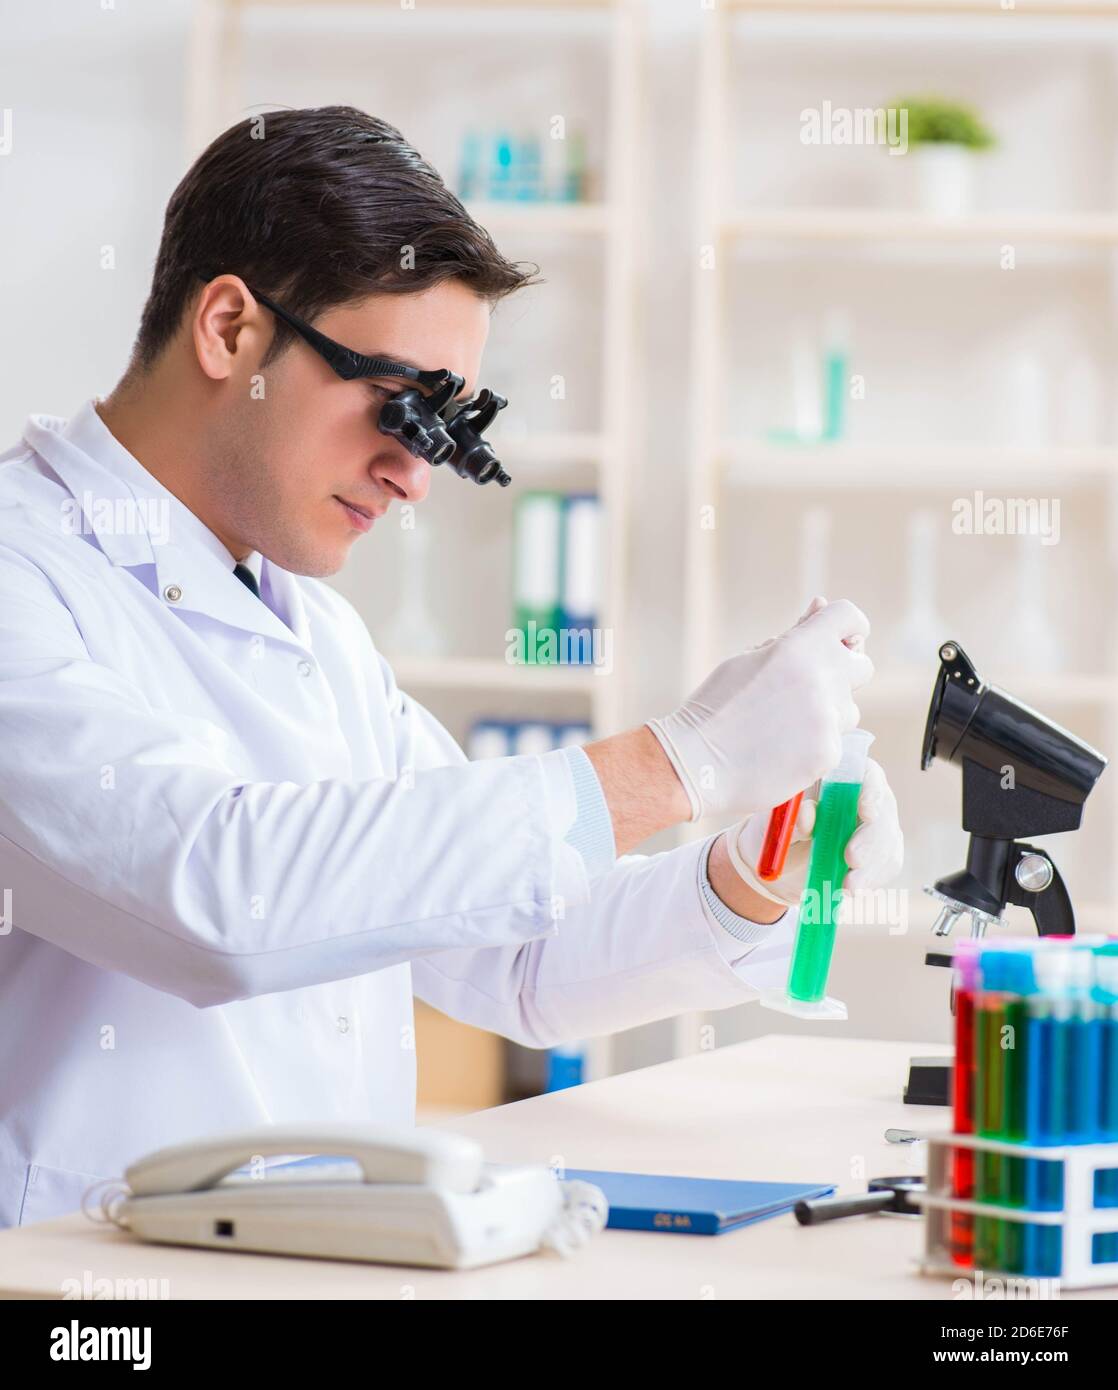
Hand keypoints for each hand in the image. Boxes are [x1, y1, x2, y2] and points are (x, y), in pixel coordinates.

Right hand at [646, 597, 873, 821]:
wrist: (695, 762)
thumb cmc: (715, 707)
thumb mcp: (749, 659)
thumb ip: (793, 635)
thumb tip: (821, 605)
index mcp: (800, 646)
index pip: (849, 618)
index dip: (848, 628)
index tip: (839, 641)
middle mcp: (822, 678)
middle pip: (862, 667)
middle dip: (841, 674)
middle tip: (804, 690)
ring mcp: (829, 718)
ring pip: (849, 709)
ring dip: (827, 713)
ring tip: (782, 727)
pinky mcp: (828, 752)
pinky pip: (835, 741)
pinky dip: (815, 745)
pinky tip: (782, 751)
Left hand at [724, 756, 904, 906]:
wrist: (783, 867)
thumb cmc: (780, 833)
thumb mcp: (778, 826)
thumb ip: (794, 819)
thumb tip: (809, 814)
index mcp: (836, 778)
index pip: (865, 772)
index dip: (871, 789)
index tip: (866, 811)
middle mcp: (863, 795)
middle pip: (883, 806)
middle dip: (871, 835)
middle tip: (852, 858)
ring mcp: (876, 822)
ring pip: (888, 837)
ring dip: (872, 864)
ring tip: (848, 884)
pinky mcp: (882, 850)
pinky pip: (889, 861)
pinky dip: (873, 877)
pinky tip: (853, 888)